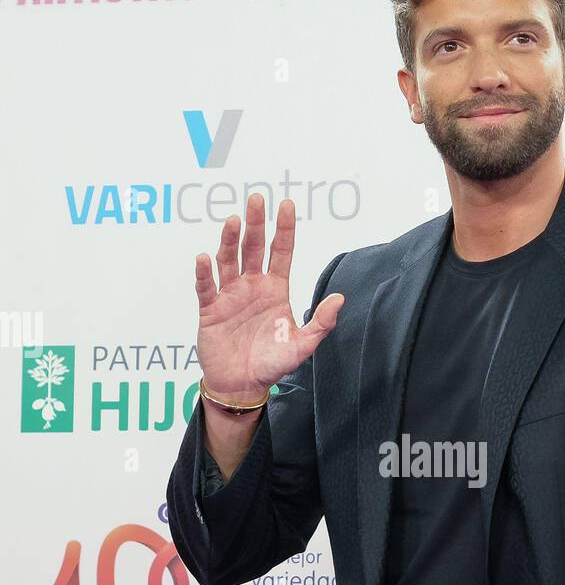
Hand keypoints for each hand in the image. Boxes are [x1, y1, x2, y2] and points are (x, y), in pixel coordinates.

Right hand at [194, 192, 343, 400]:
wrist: (242, 385)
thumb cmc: (272, 364)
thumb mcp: (303, 346)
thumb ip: (321, 323)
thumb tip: (340, 299)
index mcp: (275, 289)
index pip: (281, 251)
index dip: (283, 229)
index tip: (286, 205)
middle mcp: (252, 285)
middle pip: (253, 247)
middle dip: (255, 223)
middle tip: (256, 198)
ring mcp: (230, 295)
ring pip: (228, 260)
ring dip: (229, 240)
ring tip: (233, 221)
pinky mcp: (210, 309)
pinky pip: (206, 287)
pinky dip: (204, 273)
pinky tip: (205, 259)